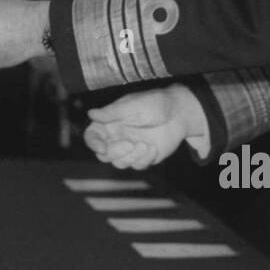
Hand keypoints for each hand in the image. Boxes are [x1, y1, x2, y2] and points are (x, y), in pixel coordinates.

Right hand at [83, 84, 207, 168]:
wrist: (179, 113)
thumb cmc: (154, 104)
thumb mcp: (132, 105)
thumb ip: (111, 112)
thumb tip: (90, 113)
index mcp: (110, 122)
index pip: (92, 136)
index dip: (93, 143)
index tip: (102, 147)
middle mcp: (117, 136)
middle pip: (104, 155)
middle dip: (116, 152)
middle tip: (130, 143)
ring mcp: (130, 148)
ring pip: (120, 163)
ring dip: (132, 156)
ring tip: (146, 145)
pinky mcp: (143, 156)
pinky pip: (138, 165)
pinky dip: (145, 158)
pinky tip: (154, 148)